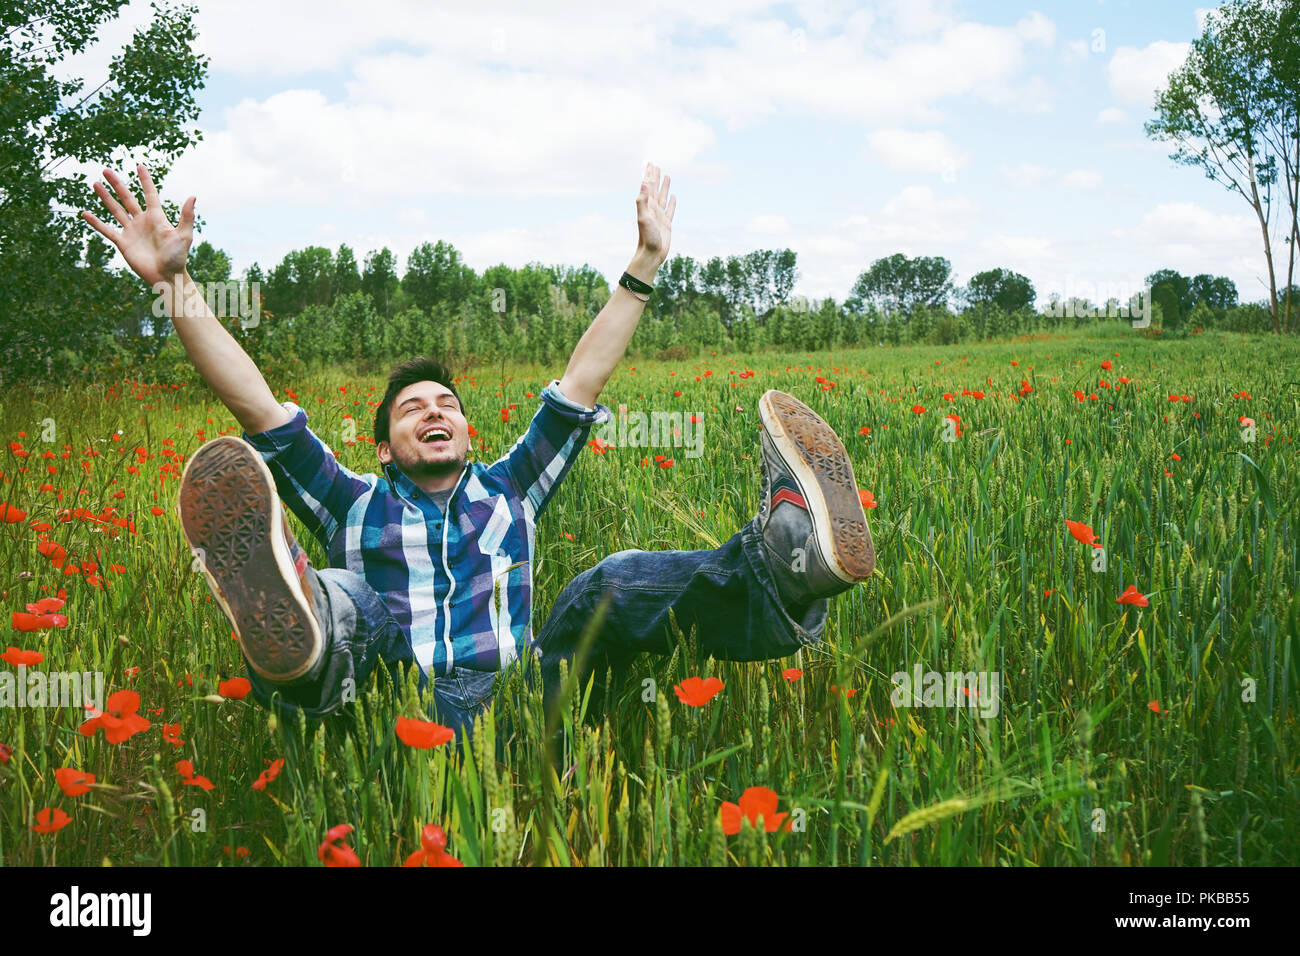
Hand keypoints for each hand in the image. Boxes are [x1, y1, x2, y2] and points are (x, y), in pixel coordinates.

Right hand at [82, 165, 195, 287]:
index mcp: (157, 217)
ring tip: (95, 184)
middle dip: (117, 184)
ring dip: (105, 198)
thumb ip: (187, 216)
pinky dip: (96, 222)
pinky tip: (85, 213)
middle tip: (106, 170)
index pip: (149, 194)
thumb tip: (193, 196)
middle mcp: (142, 221)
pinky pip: (107, 230)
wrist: (167, 276)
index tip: (140, 166)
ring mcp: (131, 231)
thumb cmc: (178, 257)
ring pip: (115, 210)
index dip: (145, 180)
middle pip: (127, 198)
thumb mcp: (184, 235)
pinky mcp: (123, 242)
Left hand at [635, 162, 674, 265]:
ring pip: (662, 197)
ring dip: (664, 186)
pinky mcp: (666, 224)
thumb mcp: (644, 218)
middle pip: (654, 189)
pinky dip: (671, 202)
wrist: (651, 254)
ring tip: (666, 176)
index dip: (649, 174)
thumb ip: (642, 201)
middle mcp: (653, 209)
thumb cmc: (647, 238)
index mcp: (647, 205)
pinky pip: (670, 210)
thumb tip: (644, 183)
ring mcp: (660, 216)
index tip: (650, 163)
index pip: (648, 186)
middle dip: (655, 177)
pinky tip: (672, 196)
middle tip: (655, 165)